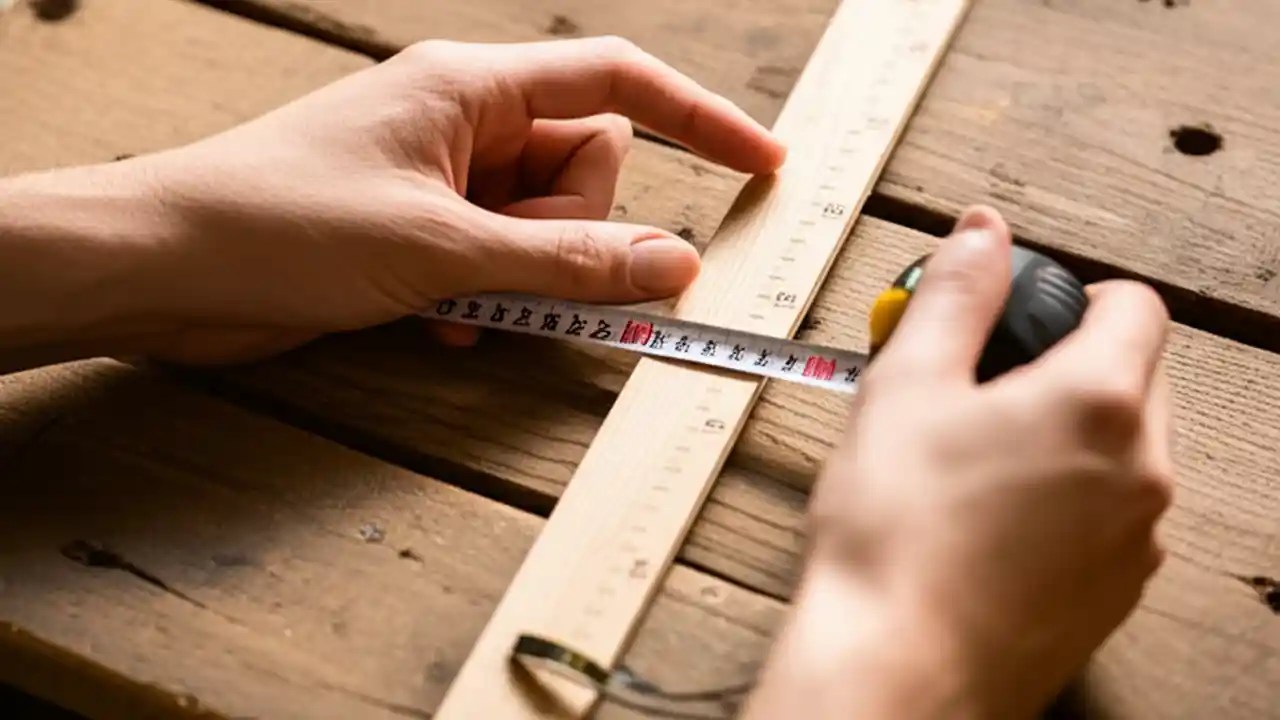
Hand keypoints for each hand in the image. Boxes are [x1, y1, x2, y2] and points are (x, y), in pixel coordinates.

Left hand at [7, 37, 782, 364]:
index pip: (617, 87)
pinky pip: (501, 263)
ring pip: (546, 229)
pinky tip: (438, 318)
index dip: (700, 121)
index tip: (761, 164)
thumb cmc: (279, 223)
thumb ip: (568, 262)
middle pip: (586, 172)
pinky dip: (488, 298)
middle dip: (572, 236)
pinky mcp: (422, 234)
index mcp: (474, 89)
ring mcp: (445, 181)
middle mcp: (466, 126)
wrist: (166, 267)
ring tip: (461, 302)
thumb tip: (671, 266)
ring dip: (526, 279)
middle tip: (516, 272)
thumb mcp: (444, 247)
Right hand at [743, 207, 1173, 719]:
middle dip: (1061, 364)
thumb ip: (956, 294)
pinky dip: (1059, 497)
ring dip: (1059, 433)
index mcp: (1101, 402)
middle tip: (973, 387)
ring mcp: (1135, 539)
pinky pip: (1104, 514)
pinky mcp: (1113, 592)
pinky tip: (980, 520)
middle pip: (1134, 375)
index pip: (1134, 303)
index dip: (1071, 295)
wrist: (896, 668)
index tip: (1012, 318)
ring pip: (1119, 448)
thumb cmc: (896, 533)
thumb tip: (984, 233)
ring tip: (965, 459)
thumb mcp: (906, 383)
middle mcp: (1142, 470)